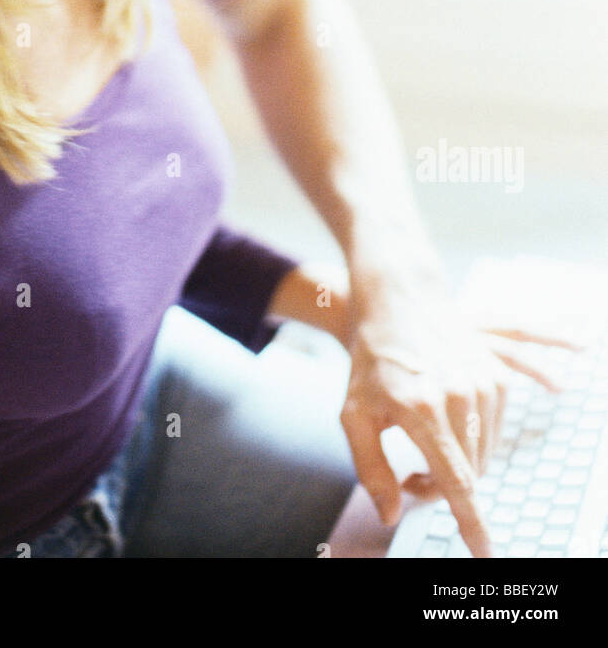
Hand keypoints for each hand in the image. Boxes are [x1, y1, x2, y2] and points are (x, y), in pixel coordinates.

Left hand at [339, 279, 582, 558]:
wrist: (400, 300)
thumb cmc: (371, 360)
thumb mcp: (354, 413)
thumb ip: (371, 468)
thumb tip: (391, 513)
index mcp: (422, 409)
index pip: (455, 482)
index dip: (470, 522)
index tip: (483, 550)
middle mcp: (460, 396)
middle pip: (467, 475)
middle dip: (440, 486)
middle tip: (409, 474)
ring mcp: (484, 385)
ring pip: (482, 457)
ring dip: (458, 464)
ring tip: (423, 443)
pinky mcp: (498, 378)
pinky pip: (493, 433)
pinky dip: (473, 441)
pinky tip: (446, 423)